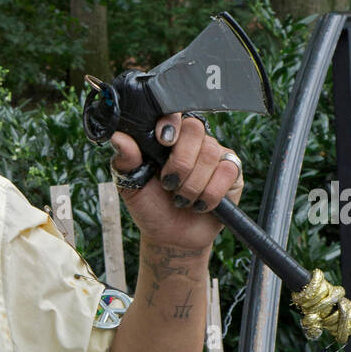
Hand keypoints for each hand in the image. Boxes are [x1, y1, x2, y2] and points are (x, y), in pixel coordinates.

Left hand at [109, 113, 244, 252]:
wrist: (171, 237)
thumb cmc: (151, 207)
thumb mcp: (131, 185)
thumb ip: (126, 160)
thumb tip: (118, 137)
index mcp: (167, 138)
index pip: (173, 114)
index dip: (171, 124)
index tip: (163, 141)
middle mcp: (193, 141)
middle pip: (194, 130)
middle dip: (179, 163)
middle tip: (169, 184)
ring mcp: (214, 154)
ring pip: (209, 154)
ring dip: (192, 185)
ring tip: (181, 199)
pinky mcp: (232, 171)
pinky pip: (227, 171)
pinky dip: (210, 194)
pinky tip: (200, 204)